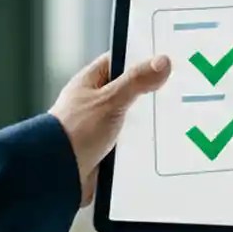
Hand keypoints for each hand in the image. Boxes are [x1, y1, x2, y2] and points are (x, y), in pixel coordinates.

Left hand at [49, 52, 170, 206]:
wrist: (57, 174)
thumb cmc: (74, 132)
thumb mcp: (110, 101)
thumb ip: (136, 81)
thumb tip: (162, 62)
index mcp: (90, 81)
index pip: (120, 60)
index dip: (142, 57)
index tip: (166, 57)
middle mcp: (94, 101)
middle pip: (129, 89)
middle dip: (150, 91)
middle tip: (176, 88)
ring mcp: (100, 124)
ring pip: (132, 116)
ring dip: (147, 120)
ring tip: (173, 115)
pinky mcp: (105, 147)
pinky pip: (130, 139)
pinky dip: (141, 140)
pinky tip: (157, 142)